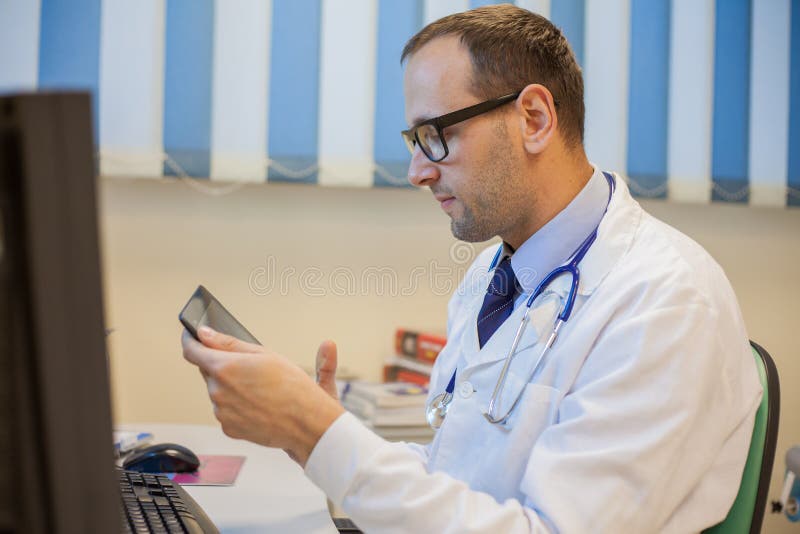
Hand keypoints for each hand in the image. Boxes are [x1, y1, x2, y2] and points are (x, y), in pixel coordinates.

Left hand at [182, 327, 344, 465]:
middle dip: (223, 367)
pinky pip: (226, 411)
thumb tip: (204, 334)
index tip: (192, 337)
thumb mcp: (264, 354)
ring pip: (219, 392)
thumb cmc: (292, 387)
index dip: (191, 341)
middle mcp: (217, 391)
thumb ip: (228, 343)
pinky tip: (259, 405)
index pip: (192, 351)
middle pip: (209, 372)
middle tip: (251, 369)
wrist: (307, 423)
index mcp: (224, 368)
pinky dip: (237, 406)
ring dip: (232, 388)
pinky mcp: (228, 429)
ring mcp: (221, 412)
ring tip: (261, 390)